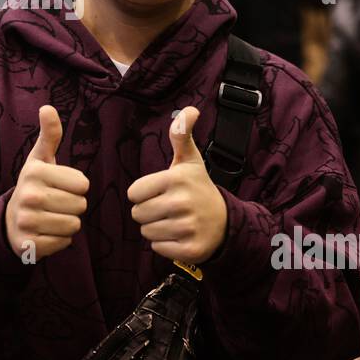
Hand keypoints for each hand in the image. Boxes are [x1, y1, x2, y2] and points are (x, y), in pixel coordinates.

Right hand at [5, 105, 88, 262]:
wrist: (9, 219)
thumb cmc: (34, 185)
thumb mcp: (40, 158)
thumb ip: (50, 134)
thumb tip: (47, 107)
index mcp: (35, 172)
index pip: (83, 184)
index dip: (76, 187)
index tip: (61, 186)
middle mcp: (28, 196)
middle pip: (80, 206)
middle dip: (74, 206)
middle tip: (56, 204)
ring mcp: (26, 222)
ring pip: (73, 226)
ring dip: (68, 223)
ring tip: (53, 217)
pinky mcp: (28, 245)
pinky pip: (63, 243)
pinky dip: (60, 240)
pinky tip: (47, 232)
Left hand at [128, 107, 226, 264]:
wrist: (226, 221)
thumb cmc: (198, 187)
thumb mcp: (190, 160)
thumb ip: (181, 135)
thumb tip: (190, 109)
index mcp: (176, 179)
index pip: (134, 193)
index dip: (143, 194)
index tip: (161, 192)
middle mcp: (183, 203)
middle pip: (138, 215)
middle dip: (147, 212)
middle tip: (167, 208)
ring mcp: (188, 227)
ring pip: (146, 233)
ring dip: (155, 229)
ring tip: (174, 221)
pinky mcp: (191, 250)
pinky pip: (158, 249)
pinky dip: (165, 245)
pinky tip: (180, 235)